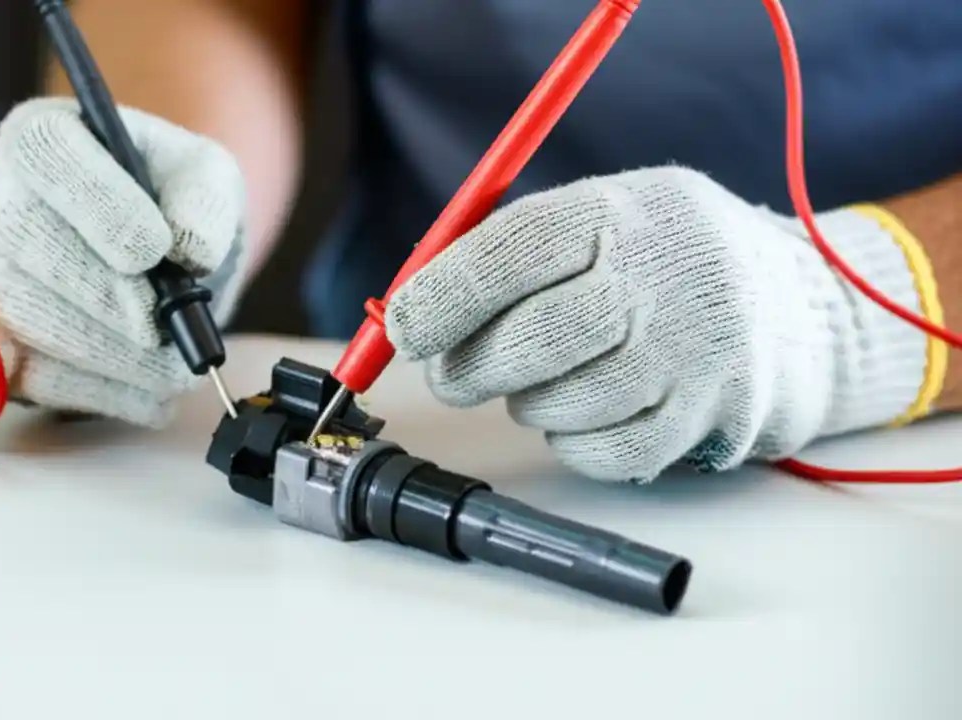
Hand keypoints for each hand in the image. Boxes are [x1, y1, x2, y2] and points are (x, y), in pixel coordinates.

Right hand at [0, 98, 247, 427]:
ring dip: (108, 357)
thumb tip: (189, 251)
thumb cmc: (172, 201)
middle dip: (106, 303)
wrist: (156, 247)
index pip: (47, 156)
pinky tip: (147, 393)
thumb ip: (206, 199)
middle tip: (168, 332)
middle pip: (25, 247)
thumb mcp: (207, 175)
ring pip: (23, 320)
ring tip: (172, 370)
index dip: (99, 206)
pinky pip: (24, 377)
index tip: (155, 251)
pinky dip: (95, 393)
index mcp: (42, 136)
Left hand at [386, 167, 928, 481]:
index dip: (444, 292)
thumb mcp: (600, 217)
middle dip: (468, 365)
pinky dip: (575, 440)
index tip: (401, 325)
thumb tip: (404, 311)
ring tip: (543, 377)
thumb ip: (508, 252)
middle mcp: (668, 276)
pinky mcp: (713, 417)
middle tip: (447, 373)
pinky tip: (586, 409)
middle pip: (534, 337)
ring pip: (563, 402)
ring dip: (528, 400)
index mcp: (624, 210)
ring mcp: (697, 352)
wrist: (797, 306)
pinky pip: (606, 452)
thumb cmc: (661, 261)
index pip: (514, 248)